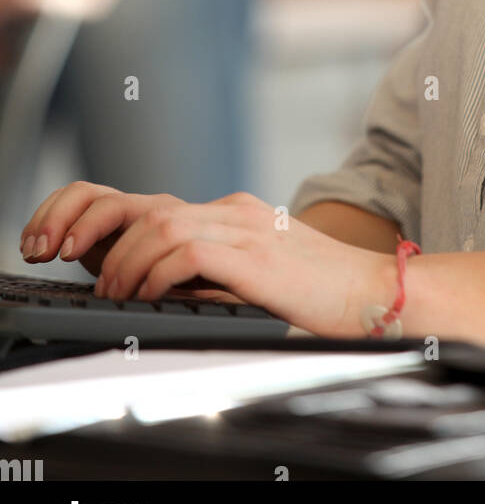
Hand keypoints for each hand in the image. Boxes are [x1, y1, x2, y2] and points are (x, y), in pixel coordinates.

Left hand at [19, 181, 391, 336]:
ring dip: (126, 261)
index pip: (160, 209)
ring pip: (160, 225)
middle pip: (150, 209)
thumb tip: (164, 288)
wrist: (375, 294)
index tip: (96, 261)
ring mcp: (246, 228)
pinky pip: (186, 251)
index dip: (118, 231)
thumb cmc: (323, 294)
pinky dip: (157, 272)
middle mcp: (236, 211)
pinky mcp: (253, 255)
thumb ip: (218, 271)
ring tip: (117, 292)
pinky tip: (150, 293)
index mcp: (237, 213)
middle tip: (92, 274)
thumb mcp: (260, 275)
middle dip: (106, 238)